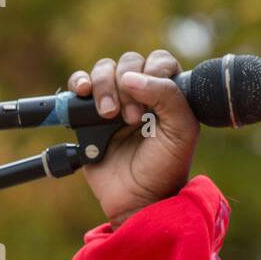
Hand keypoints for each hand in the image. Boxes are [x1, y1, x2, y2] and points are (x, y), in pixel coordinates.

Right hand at [67, 49, 199, 227]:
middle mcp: (142, 92)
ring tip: (109, 115)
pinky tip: (82, 93)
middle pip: (128, 62)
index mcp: (168, 92)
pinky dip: (78, 83)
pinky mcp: (88, 115)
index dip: (153, 73)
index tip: (151, 103)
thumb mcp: (182, 130)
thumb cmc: (166, 165)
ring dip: (104, 86)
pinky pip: (78, 86)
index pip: (158, 60)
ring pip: (104, 69)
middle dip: (127, 86)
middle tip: (133, 119)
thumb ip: (168, 96)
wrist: (138, 199)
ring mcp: (115, 101)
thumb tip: (132, 77)